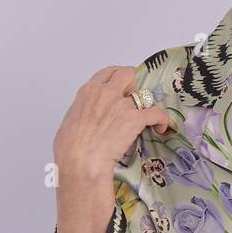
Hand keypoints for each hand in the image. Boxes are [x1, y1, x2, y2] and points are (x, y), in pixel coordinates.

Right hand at [53, 65, 171, 179]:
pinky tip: (160, 128)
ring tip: (147, 117)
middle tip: (132, 99)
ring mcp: (122, 105)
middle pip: (127, 73)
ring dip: (146, 105)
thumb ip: (85, 110)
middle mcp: (106, 93)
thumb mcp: (71, 119)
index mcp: (89, 92)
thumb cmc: (70, 146)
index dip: (117, 79)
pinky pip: (157, 113)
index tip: (120, 87)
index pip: (107, 73)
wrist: (81, 160)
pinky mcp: (135, 119)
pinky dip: (162, 120)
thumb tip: (92, 115)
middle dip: (132, 84)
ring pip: (144, 94)